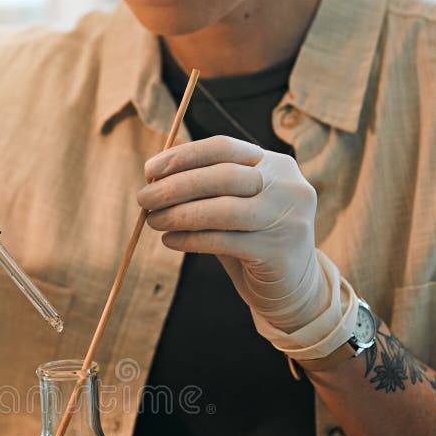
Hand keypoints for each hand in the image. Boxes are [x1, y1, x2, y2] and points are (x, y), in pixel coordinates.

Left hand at [139, 135, 335, 337]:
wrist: (292, 288)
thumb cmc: (252, 242)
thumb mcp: (235, 208)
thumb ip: (206, 192)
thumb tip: (155, 180)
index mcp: (276, 164)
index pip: (225, 148)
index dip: (184, 156)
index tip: (150, 169)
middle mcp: (287, 185)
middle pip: (223, 176)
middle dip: (176, 186)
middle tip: (143, 198)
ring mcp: (288, 218)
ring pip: (223, 210)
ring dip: (180, 214)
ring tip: (153, 221)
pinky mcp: (279, 251)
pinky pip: (224, 241)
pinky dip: (191, 240)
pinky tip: (170, 240)